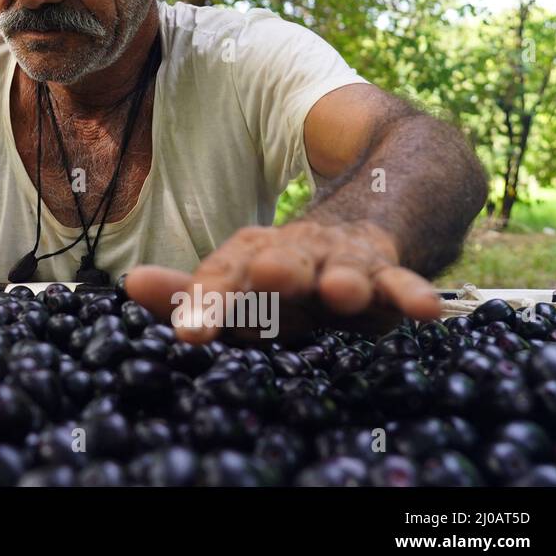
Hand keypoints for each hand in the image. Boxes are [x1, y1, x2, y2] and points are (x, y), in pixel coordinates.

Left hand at [125, 220, 442, 343]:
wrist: (362, 223)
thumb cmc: (284, 277)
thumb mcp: (240, 284)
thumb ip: (190, 293)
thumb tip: (129, 286)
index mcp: (251, 258)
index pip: (222, 276)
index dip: (206, 300)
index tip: (189, 332)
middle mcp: (294, 256)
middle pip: (282, 264)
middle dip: (276, 273)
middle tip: (266, 276)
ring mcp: (342, 264)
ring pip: (342, 270)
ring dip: (342, 279)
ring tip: (340, 290)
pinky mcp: (388, 276)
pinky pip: (402, 284)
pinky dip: (413, 294)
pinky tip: (426, 310)